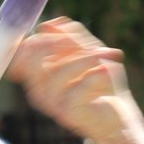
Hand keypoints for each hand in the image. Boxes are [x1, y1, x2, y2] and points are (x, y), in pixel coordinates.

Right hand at [9, 18, 129, 142]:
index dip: (44, 38)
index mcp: (39, 76)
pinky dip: (96, 74)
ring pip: (59, 71)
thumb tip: (48, 25)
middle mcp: (39, 90)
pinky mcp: (66, 114)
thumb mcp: (88, 53)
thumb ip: (71, 36)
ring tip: (109, 57)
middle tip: (89, 44)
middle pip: (35, 59)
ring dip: (86, 59)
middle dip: (63, 45)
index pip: (25, 51)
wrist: (118, 118)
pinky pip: (79, 86)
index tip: (70, 36)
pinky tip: (108, 71)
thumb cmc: (102, 85)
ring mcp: (50, 103)